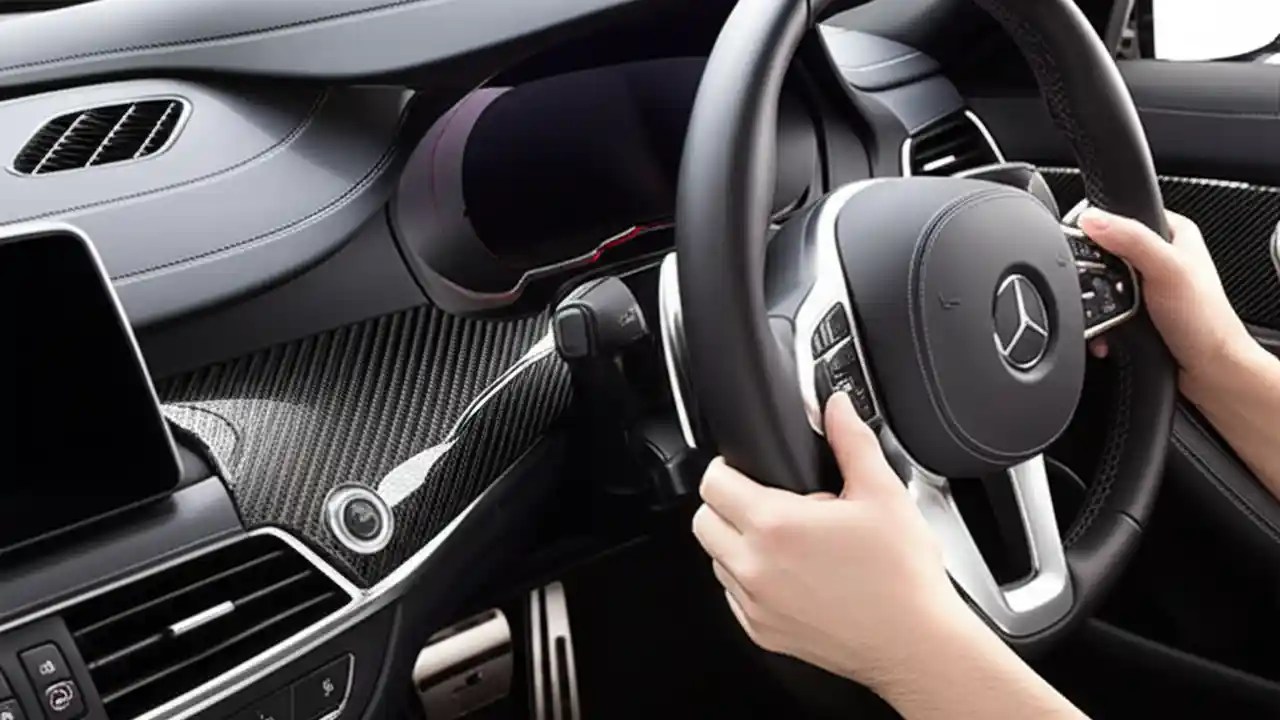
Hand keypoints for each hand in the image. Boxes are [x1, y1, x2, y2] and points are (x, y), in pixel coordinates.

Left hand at [691, 394, 975, 693]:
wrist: (916, 645)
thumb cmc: (903, 577)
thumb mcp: (882, 494)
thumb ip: (852, 441)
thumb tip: (837, 407)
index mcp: (775, 526)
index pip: (713, 483)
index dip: (727, 467)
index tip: (746, 469)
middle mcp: (755, 567)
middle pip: (703, 521)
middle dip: (726, 504)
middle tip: (764, 500)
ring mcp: (756, 603)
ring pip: (715, 559)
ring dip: (736, 542)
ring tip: (783, 538)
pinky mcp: (763, 632)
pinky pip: (733, 595)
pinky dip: (749, 579)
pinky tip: (789, 572)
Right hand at [1080, 208, 1254, 378]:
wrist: (1209, 372)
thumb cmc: (1205, 323)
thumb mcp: (1167, 269)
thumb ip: (1130, 239)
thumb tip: (1092, 219)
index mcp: (1173, 233)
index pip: (1123, 214)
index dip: (1100, 227)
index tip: (1088, 244)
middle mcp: (1159, 257)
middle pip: (1105, 252)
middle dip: (1096, 275)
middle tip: (1105, 287)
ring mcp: (1146, 287)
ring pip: (1101, 284)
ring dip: (1096, 303)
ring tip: (1110, 316)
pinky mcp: (1135, 313)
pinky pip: (1102, 310)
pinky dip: (1099, 323)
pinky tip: (1107, 331)